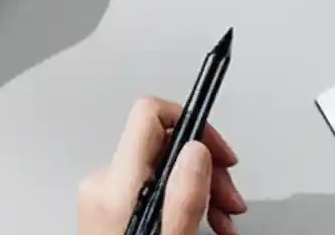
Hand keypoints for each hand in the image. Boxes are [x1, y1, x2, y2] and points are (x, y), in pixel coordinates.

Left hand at [79, 98, 245, 234]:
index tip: (217, 149)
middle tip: (230, 199)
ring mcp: (105, 196)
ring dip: (202, 186)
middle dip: (207, 167)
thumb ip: (185, 196)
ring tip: (224, 218)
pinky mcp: (111, 208)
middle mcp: (104, 184)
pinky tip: (204, 220)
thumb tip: (196, 151)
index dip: (191, 121)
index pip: (149, 115)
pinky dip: (183, 198)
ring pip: (165, 166)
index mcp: (117, 187)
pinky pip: (155, 185)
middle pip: (165, 144)